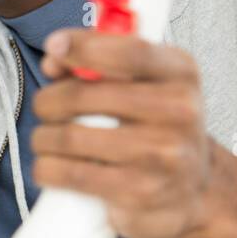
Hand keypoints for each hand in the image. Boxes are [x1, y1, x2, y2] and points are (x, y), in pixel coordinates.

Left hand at [29, 27, 223, 237]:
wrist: (193, 190)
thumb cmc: (157, 127)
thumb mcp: (144, 82)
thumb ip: (99, 61)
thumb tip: (54, 58)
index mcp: (181, 73)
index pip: (130, 51)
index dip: (84, 46)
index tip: (53, 46)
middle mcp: (180, 112)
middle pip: (84, 95)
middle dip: (48, 100)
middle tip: (44, 107)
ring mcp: (163, 155)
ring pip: (70, 136)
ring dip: (43, 138)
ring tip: (45, 139)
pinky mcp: (141, 192)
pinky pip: (72, 174)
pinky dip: (47, 168)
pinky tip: (49, 166)